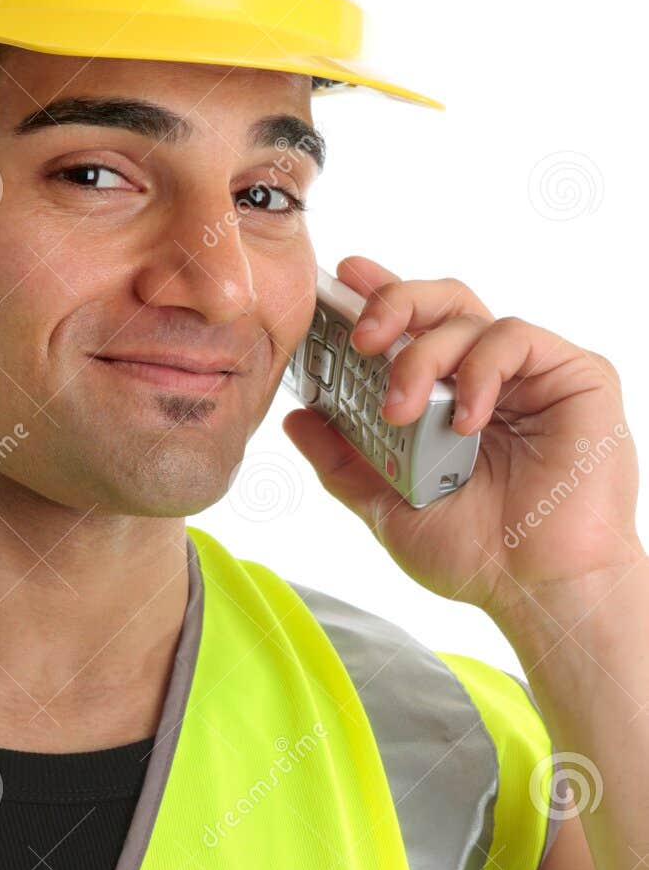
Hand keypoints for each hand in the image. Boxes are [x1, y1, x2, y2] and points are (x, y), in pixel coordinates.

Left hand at [281, 255, 642, 624]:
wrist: (538, 593)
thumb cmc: (478, 557)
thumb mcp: (389, 508)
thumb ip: (343, 462)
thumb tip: (295, 418)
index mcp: (449, 399)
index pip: (412, 329)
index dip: (378, 294)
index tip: (342, 276)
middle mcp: (490, 377)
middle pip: (439, 303)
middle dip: (392, 304)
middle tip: (359, 336)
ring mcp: (532, 374)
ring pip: (467, 317)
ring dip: (422, 356)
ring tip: (400, 410)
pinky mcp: (574, 375)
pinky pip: (515, 338)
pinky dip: (479, 372)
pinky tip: (466, 420)